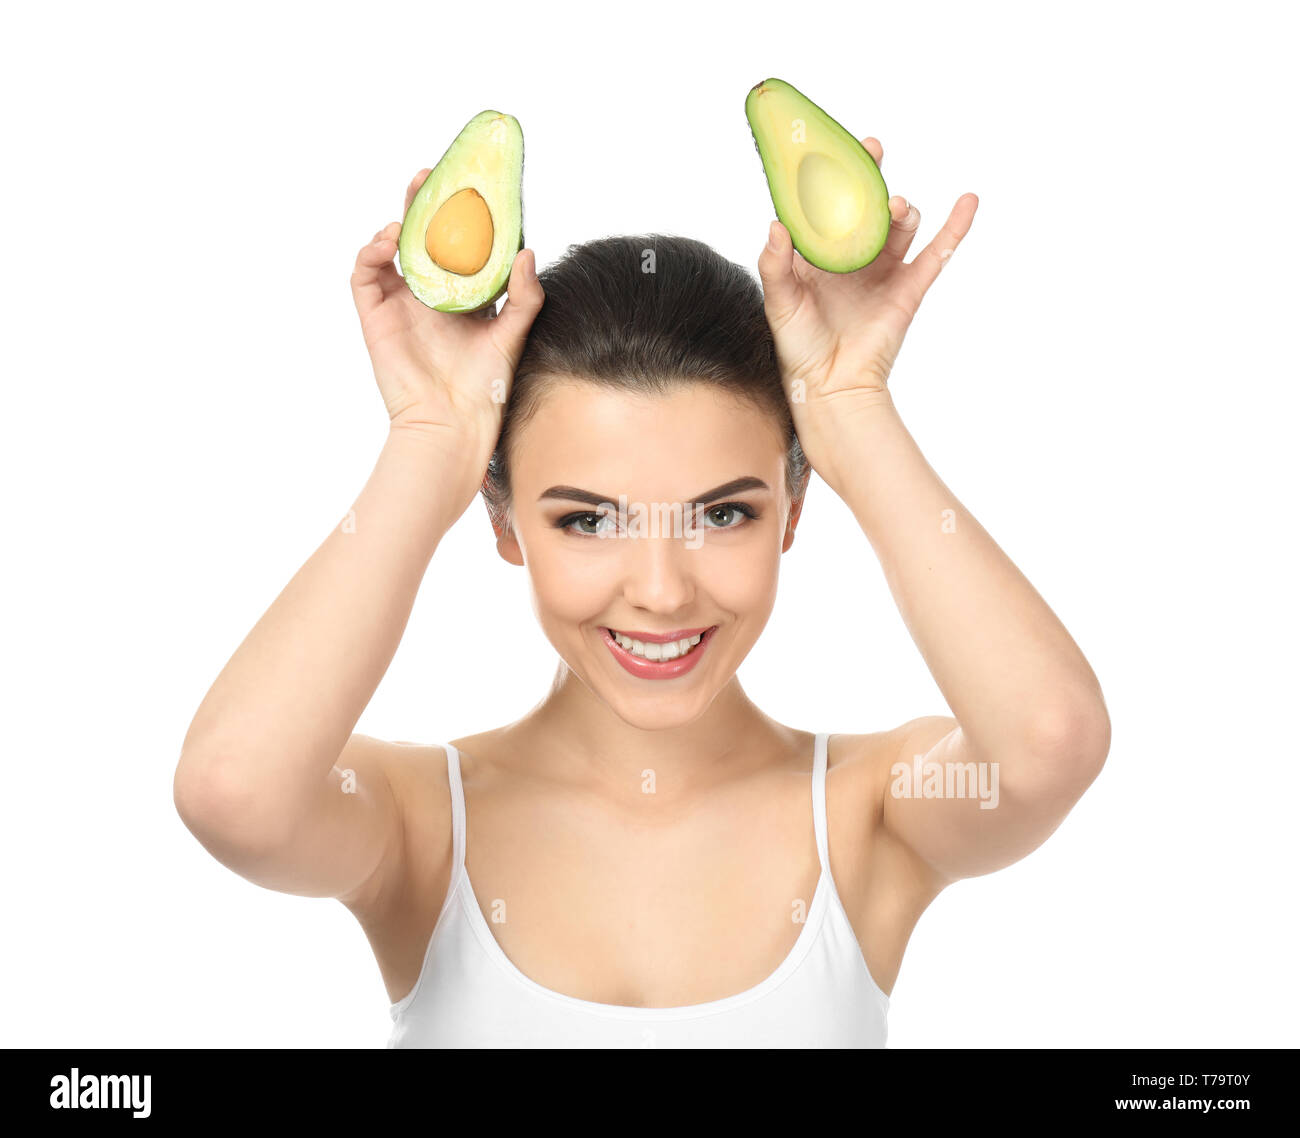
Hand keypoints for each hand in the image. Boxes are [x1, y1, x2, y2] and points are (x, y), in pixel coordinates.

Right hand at [350, 168, 544, 450]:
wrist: (453, 424)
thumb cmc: (484, 389)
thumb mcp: (513, 335)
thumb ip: (525, 296)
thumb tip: (527, 251)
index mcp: (460, 297)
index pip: (456, 246)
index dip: (457, 216)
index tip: (466, 187)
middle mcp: (428, 297)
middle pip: (419, 239)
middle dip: (421, 206)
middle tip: (428, 177)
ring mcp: (399, 305)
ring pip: (388, 252)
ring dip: (394, 224)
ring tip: (407, 211)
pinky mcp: (376, 317)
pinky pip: (364, 276)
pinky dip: (370, 252)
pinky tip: (389, 241)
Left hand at [757, 137, 976, 472]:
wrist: (830, 387)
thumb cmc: (800, 348)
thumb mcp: (780, 302)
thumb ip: (775, 264)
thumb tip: (777, 224)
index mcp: (820, 255)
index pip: (828, 207)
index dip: (833, 177)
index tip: (835, 149)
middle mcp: (853, 258)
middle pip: (868, 207)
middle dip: (871, 178)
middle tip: (873, 151)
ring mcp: (883, 271)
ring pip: (899, 227)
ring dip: (900, 211)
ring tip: (895, 209)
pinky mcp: (909, 289)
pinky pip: (937, 253)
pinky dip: (955, 227)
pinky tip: (968, 201)